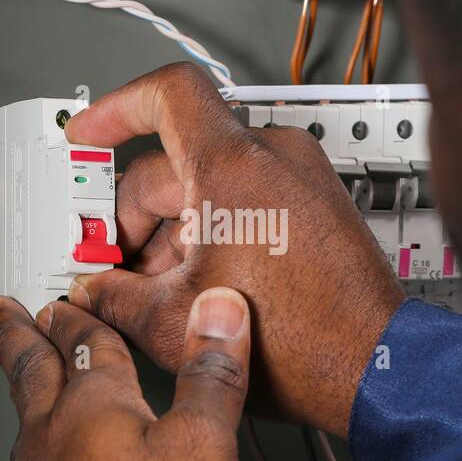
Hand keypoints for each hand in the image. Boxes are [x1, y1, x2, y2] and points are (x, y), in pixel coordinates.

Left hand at [0, 287, 250, 460]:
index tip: (71, 297)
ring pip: (24, 415)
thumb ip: (211, 377)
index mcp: (95, 404)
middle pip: (31, 368)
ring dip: (24, 385)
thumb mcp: (202, 446)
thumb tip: (219, 312)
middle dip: (18, 334)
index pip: (87, 341)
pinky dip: (31, 443)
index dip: (83, 314)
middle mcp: (53, 435)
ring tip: (21, 374)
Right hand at [64, 62, 404, 435]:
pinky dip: (213, 227)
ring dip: (172, 227)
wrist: (372, 368)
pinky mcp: (316, 202)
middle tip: (113, 260)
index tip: (89, 133)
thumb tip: (94, 289)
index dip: (115, 108)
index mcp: (234, 165)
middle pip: (175, 154)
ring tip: (156, 288)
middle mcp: (273, 156)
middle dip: (134, 212)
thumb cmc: (302, 344)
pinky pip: (248, 195)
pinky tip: (197, 282)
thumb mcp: (174, 322)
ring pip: (210, 179)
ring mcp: (300, 176)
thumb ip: (114, 296)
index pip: (166, 92)